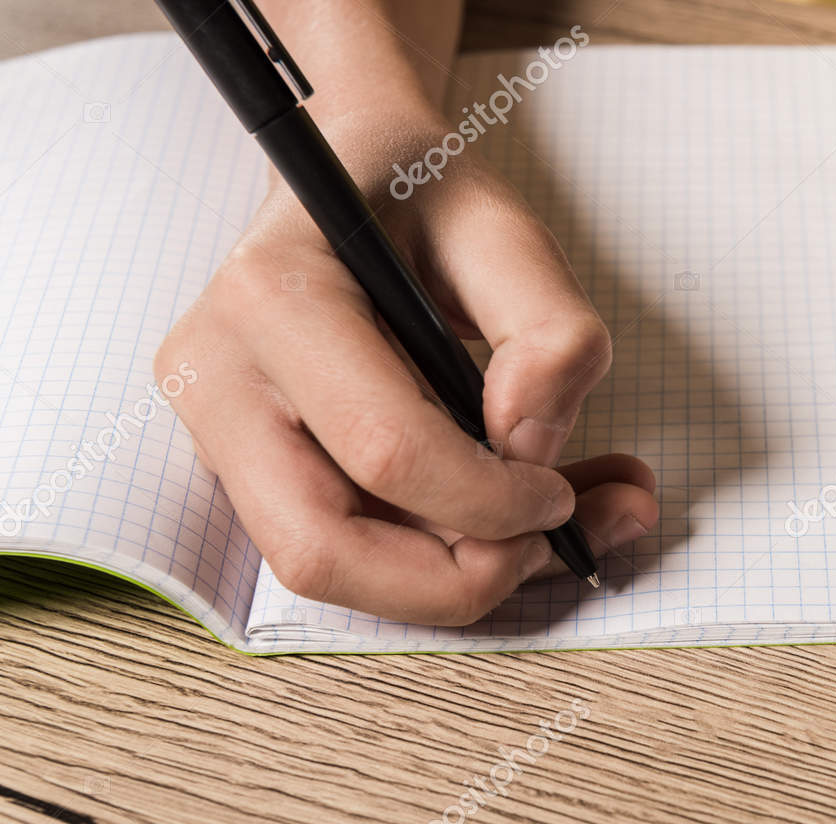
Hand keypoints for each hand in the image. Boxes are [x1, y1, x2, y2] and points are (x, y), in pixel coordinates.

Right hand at [155, 116, 656, 625]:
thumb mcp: (506, 227)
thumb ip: (548, 325)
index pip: (385, 451)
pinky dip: (438, 560)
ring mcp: (217, 432)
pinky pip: (343, 551)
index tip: (561, 494)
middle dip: (453, 579)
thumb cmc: (421, 196)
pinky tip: (518, 518)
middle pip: (322, 552)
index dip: (491, 501)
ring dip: (454, 580)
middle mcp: (217, 377)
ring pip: (328, 570)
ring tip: (564, 528)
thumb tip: (529, 441)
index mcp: (273, 298)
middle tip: (549, 548)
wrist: (349, 177)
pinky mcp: (246, 471)